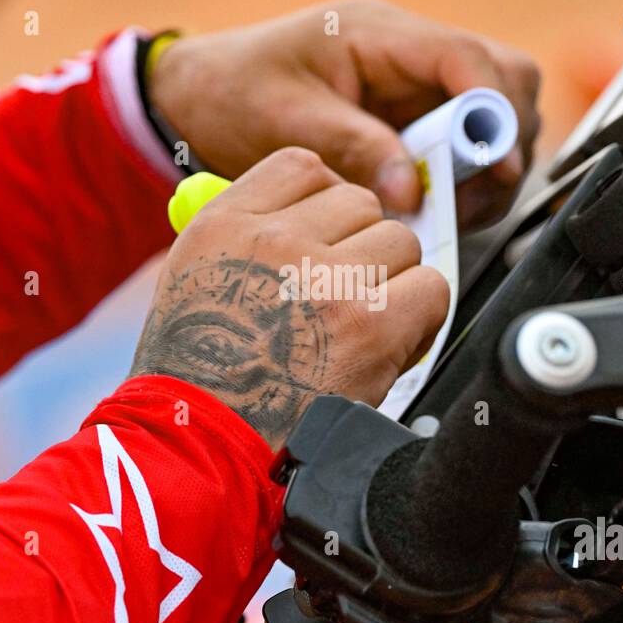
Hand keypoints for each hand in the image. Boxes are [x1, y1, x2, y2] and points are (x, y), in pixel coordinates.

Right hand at [130, 147, 448, 447]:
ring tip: (359, 330)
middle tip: (343, 298)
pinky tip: (387, 348)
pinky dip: (420, 318)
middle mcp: (277, 240)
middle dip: (360, 248)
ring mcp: (328, 280)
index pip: (302, 168)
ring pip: (400, 241)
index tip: (327, 237)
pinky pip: (431, 288)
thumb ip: (245, 238)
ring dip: (391, 283)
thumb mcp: (191, 284)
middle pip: (360, 202)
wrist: (205, 454)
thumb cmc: (197, 383)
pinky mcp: (372, 324)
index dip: (326, 204)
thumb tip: (308, 215)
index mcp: (225, 224)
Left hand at [149, 0, 540, 228]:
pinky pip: (465, 146)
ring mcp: (416, 85)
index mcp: (378, 33)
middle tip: (468, 198)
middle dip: (502, 142)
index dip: (494, 112)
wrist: (201, 98)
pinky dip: (464, 181)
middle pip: (505, 81)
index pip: (466, 58)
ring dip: (486, 169)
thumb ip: (353, 149)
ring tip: (446, 211)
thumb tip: (412, 191)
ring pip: (496, 116)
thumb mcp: (286, 121)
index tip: (498, 166)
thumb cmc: (233, 93)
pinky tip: (432, 208)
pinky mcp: (413, 118)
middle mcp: (409, 53)